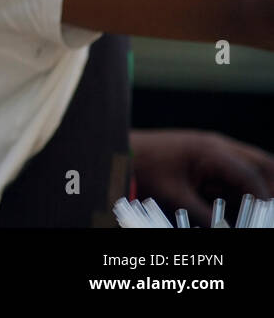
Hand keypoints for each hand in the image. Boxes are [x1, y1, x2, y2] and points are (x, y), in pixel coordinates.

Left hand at [130, 128, 273, 224]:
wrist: (118, 150)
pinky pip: (234, 172)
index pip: (252, 176)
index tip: (264, 219)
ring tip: (255, 211)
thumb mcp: (175, 197)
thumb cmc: (143, 168)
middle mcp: (218, 146)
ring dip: (256, 188)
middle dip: (269, 188)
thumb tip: (225, 229)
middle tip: (266, 212)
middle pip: (262, 164)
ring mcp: (213, 150)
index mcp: (212, 151)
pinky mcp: (206, 158)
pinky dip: (241, 189)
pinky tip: (236, 207)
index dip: (264, 200)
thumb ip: (206, 216)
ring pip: (251, 167)